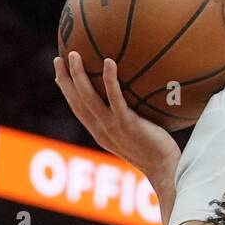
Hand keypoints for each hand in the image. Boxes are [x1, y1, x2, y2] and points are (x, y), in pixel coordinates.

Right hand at [54, 52, 180, 188]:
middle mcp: (102, 131)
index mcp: (100, 134)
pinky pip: (116, 100)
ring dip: (79, 76)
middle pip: (77, 103)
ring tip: (74, 55)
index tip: (59, 73)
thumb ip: (126, 118)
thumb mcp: (135, 135)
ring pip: (89, 99)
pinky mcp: (128, 125)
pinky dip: (110, 81)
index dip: (67, 91)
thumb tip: (132, 98)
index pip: (78, 110)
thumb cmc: (156, 151)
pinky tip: (109, 61)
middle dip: (65, 81)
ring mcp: (113, 128)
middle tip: (59, 58)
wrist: (165, 169)